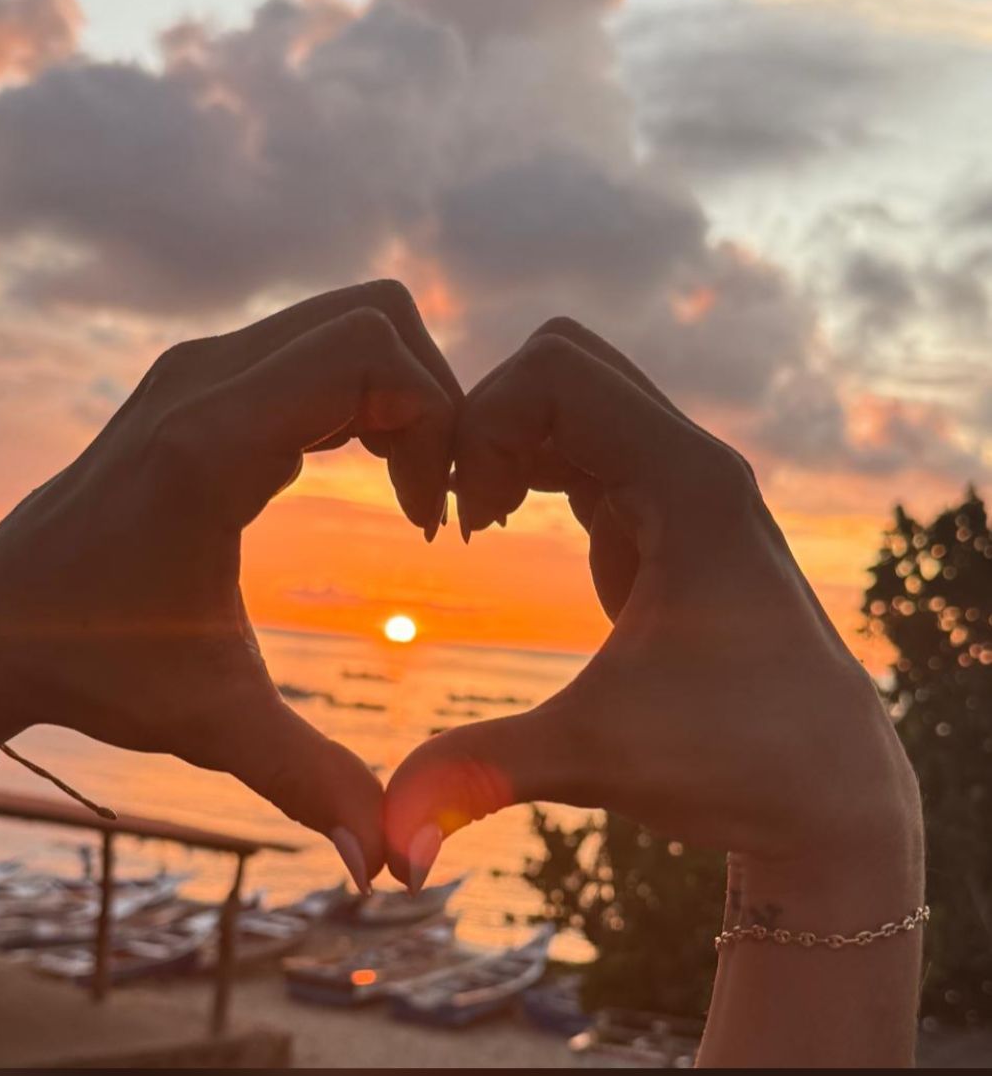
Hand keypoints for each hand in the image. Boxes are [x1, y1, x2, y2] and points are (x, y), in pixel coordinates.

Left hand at [0, 281, 458, 888]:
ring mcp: (199, 371)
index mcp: (213, 441)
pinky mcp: (199, 383)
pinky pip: (314, 350)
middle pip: (375, 314)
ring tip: (407, 491)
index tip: (431, 522)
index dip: (436, 419)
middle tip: (433, 498)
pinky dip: (361, 395)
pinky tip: (361, 472)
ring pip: (348, 323)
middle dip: (434, 397)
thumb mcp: (213, 720)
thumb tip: (389, 867)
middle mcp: (205, 379)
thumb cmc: (92, 662)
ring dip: (399, 395)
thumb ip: (311, 781)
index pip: (370, 348)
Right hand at [385, 317, 920, 897]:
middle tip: (457, 513)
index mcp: (689, 484)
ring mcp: (681, 484)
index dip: (480, 422)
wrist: (824, 789)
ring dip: (503, 443)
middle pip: (561, 363)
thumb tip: (388, 850)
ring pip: (569, 399)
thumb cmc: (734, 764)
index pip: (557, 370)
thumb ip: (481, 776)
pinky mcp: (665, 514)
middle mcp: (693, 464)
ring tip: (472, 525)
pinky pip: (578, 445)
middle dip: (486, 420)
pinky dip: (524, 465)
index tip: (461, 524)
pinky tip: (497, 528)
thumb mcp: (595, 757)